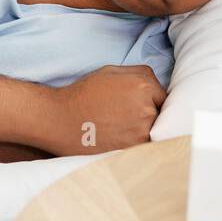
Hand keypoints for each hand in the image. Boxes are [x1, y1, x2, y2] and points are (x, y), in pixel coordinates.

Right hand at [39, 65, 166, 156]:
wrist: (60, 119)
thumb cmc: (83, 93)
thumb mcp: (110, 71)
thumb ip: (138, 73)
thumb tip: (154, 82)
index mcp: (142, 86)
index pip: (161, 96)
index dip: (150, 101)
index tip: (137, 106)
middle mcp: (146, 108)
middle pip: (160, 114)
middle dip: (148, 115)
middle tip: (126, 117)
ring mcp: (141, 130)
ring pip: (153, 131)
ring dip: (142, 130)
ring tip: (120, 128)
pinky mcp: (133, 148)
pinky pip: (144, 146)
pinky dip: (136, 143)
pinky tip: (119, 138)